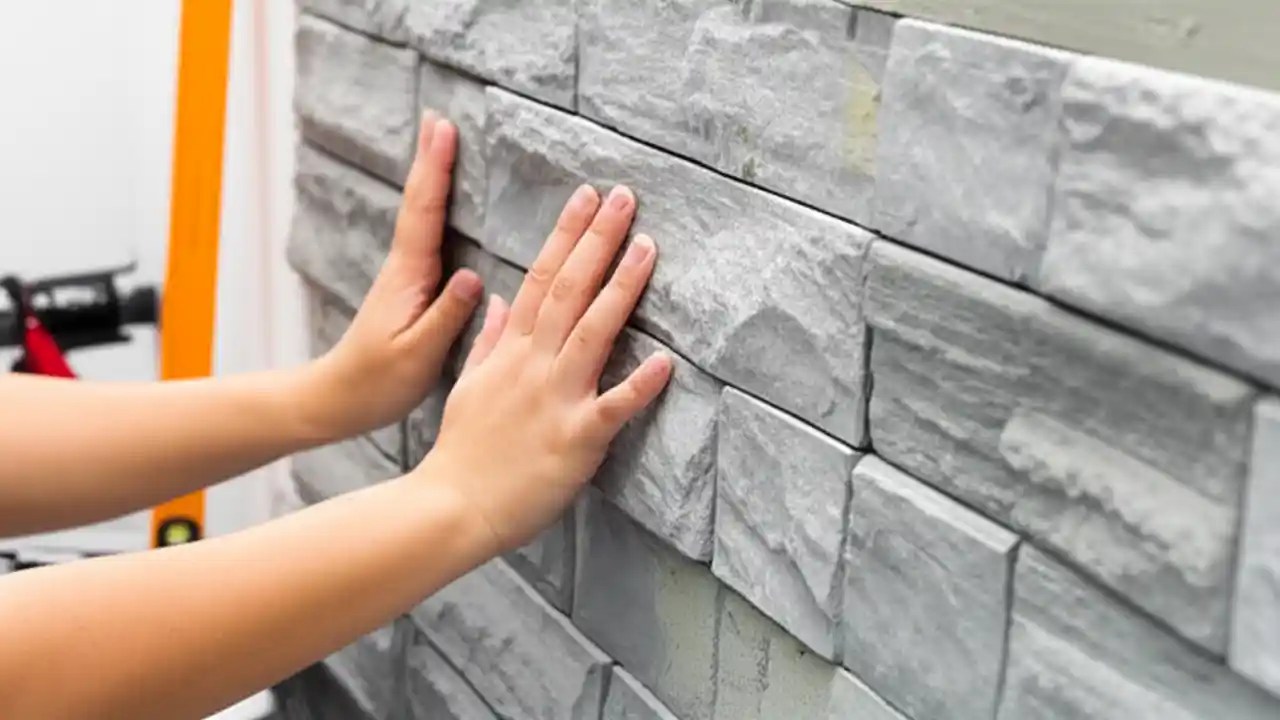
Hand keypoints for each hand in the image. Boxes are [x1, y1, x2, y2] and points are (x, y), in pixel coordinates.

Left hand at [304, 112, 482, 440]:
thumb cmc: (375, 383)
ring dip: (431, 178)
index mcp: (407, 279)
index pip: (423, 214)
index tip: (444, 130)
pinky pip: (426, 237)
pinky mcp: (409, 290)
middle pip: (419, 204)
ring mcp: (404, 278)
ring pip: (421, 216)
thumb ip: (445, 317)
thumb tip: (472, 276)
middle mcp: (404, 270)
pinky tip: (440, 204)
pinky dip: (433, 209)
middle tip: (438, 118)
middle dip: (430, 160)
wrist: (337, 399)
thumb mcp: (416, 356)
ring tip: (441, 145)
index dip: (435, 170)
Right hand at [418, 184, 672, 553]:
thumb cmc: (464, 450)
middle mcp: (535, 365)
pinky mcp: (576, 439)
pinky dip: (639, 385)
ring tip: (648, 248)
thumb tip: (499, 297)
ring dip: (622, 288)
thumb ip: (489, 339)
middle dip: (598, 240)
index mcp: (512, 351)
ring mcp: (556, 399)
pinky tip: (667, 360)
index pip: (542, 279)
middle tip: (625, 198)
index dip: (567, 235)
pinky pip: (613, 408)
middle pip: (570, 291)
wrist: (452, 506)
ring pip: (594, 333)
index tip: (588, 198)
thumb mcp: (469, 384)